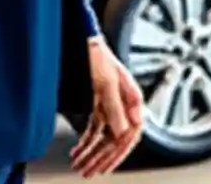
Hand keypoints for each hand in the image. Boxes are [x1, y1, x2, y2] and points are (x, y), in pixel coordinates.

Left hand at [70, 40, 143, 177]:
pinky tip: (78, 151)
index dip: (118, 154)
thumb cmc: (96, 55)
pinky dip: (86, 142)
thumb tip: (122, 132)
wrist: (81, 40)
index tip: (104, 168)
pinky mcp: (99, 104)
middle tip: (87, 172)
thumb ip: (113, 107)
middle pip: (116, 139)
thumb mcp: (106, 81)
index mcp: (132, 98)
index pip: (130, 134)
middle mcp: (124, 104)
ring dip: (91, 153)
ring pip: (104, 137)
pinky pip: (95, 129)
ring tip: (79, 166)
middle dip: (101, 158)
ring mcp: (111, 105)